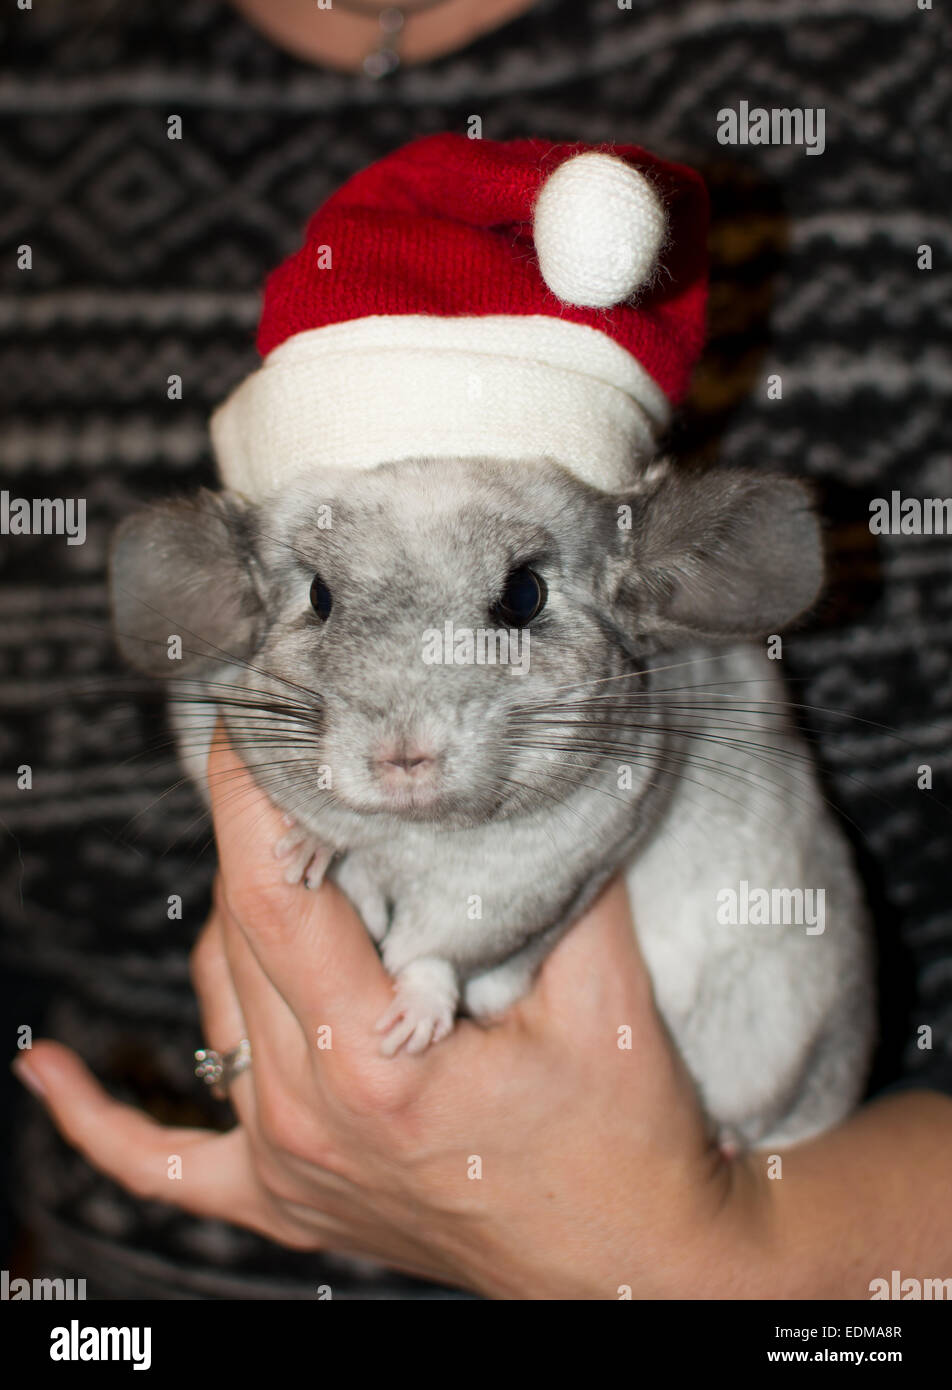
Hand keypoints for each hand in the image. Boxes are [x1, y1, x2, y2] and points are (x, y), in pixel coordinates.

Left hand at [15, 733, 951, 1296]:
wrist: (634, 1270)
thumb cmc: (625, 1149)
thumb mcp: (609, 1002)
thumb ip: (560, 881)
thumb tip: (524, 781)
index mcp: (373, 1067)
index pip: (273, 893)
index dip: (249, 797)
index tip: (246, 723)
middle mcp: (309, 1119)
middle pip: (237, 933)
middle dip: (250, 832)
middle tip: (276, 755)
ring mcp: (287, 1166)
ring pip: (213, 1001)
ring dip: (233, 916)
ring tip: (273, 848)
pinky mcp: (287, 1197)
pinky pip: (163, 1161)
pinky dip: (98, 1117)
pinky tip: (45, 1074)